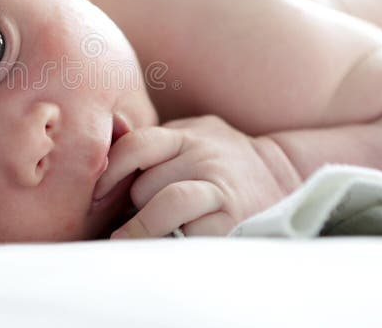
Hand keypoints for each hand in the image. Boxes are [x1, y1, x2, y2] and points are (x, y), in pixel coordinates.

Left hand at [95, 115, 288, 237]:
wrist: (285, 176)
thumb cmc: (220, 161)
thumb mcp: (192, 137)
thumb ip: (155, 143)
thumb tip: (108, 143)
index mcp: (187, 135)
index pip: (138, 144)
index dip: (111, 170)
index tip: (96, 194)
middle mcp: (204, 156)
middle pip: (147, 182)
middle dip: (131, 204)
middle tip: (123, 218)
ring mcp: (221, 187)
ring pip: (167, 204)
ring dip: (141, 227)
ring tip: (126, 240)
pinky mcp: (235, 219)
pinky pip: (194, 234)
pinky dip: (173, 242)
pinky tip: (166, 246)